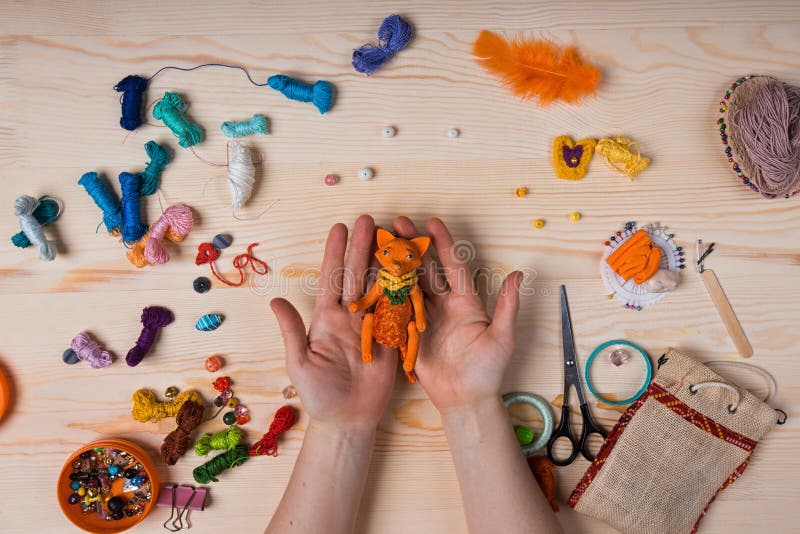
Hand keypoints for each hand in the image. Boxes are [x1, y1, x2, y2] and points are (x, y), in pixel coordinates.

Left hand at [270, 215, 396, 431]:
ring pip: (381, 287)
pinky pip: (399, 311)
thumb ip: (292, 331)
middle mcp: (351, 316)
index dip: (335, 252)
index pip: (332, 278)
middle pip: (358, 275)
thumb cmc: (319, 395)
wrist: (348, 420)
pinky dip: (405, 289)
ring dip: (386, 262)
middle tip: (369, 220)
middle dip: (363, 247)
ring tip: (393, 235)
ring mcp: (373, 325)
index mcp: (327, 318)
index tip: (340, 227)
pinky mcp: (392, 339)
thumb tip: (275, 301)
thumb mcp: (299, 363)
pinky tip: (411, 269)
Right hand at [391, 217, 521, 413]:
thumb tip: (518, 273)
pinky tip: (370, 277)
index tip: (431, 223)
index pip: (452, 265)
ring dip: (395, 264)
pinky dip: (384, 293)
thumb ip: (507, 306)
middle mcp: (443, 306)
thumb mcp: (502, 337)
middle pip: (426, 269)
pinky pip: (395, 311)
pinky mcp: (408, 335)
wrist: (466, 401)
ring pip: (407, 285)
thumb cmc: (488, 372)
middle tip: (398, 223)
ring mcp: (423, 319)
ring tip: (380, 243)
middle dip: (412, 246)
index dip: (443, 243)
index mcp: (465, 302)